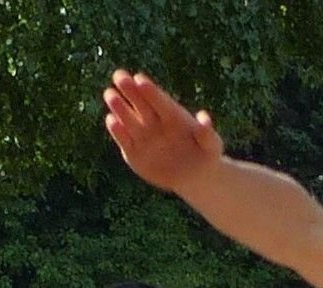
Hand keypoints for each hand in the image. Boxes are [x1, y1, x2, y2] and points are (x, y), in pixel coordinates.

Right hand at [102, 71, 224, 195]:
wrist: (195, 176)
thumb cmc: (206, 156)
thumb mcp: (212, 146)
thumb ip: (207, 133)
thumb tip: (204, 117)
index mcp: (173, 116)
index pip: (160, 101)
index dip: (150, 91)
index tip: (140, 79)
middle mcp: (155, 123)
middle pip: (141, 104)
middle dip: (129, 90)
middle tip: (119, 75)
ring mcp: (144, 137)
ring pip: (129, 119)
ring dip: (119, 107)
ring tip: (110, 94)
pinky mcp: (134, 153)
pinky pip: (125, 140)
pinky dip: (118, 131)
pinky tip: (111, 120)